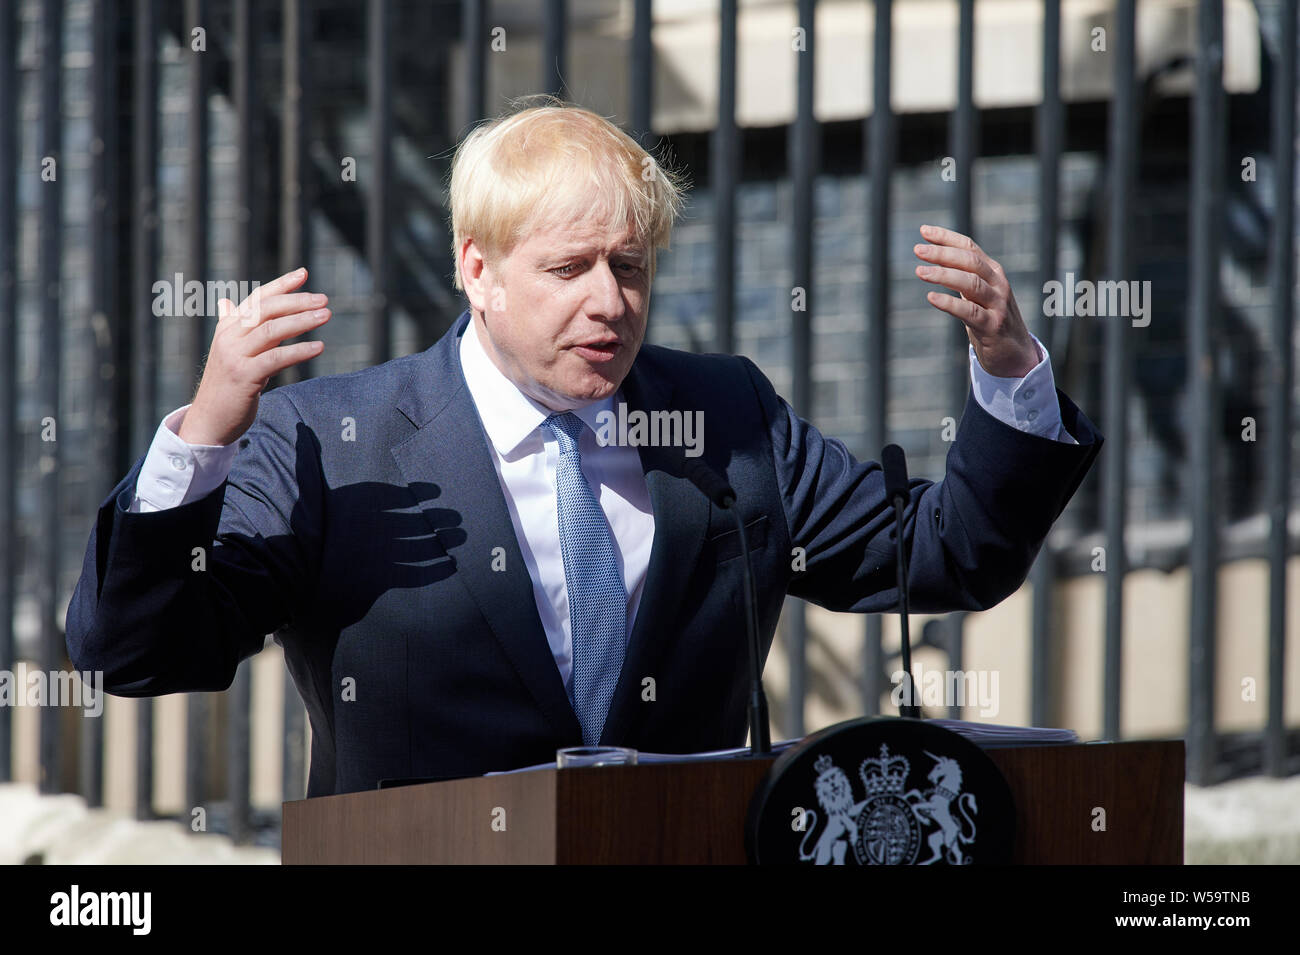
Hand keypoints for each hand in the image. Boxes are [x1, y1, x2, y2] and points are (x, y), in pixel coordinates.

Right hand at [178, 268, 329, 446]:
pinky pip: (276, 358)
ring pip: (272, 330)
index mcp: (228, 328)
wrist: (210, 419)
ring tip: (326, 316)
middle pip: (267, 310)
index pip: (257, 298)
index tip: (303, 273)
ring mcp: (235, 356)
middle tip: (324, 299)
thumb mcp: (229, 351)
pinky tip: (318, 347)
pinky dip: (299, 351)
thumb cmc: (225, 385)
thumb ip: (232, 326)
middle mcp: (229, 337)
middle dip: (297, 301)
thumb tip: (227, 303)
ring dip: (302, 321)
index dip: (280, 285)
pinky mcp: (244, 376)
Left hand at [913, 224, 1038, 378]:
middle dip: (943, 254)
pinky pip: (969, 312)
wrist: (1015, 354)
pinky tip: (931, 298)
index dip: (947, 238)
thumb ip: (963, 275)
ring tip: (919, 272)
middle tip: (917, 250)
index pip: (969, 247)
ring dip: (943, 275)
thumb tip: (935, 256)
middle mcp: (998, 284)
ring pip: (971, 283)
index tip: (923, 231)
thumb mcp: (978, 294)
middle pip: (970, 261)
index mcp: (993, 272)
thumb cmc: (991, 319)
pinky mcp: (992, 326)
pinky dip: (950, 303)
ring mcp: (997, 305)